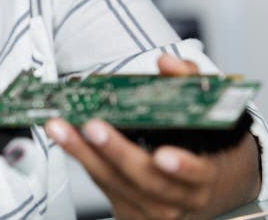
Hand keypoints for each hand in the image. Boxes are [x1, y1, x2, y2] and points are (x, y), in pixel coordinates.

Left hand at [45, 55, 226, 219]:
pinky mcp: (126, 209)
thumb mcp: (200, 111)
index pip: (199, 172)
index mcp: (205, 173)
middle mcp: (179, 197)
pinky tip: (65, 138)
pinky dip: (81, 157)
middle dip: (116, 152)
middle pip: (146, 179)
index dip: (182, 167)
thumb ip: (186, 81)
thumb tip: (168, 63)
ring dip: (83, 152)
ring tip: (63, 128)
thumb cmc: (193, 144)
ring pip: (115, 182)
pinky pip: (100, 183)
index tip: (163, 156)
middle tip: (93, 127)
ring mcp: (151, 208)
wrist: (188, 185)